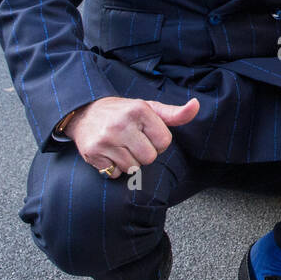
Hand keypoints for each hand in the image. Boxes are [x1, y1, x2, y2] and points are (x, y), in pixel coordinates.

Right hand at [67, 96, 198, 178]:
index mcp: (139, 110)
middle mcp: (121, 124)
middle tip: (132, 142)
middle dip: (144, 153)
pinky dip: (113, 168)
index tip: (146, 134)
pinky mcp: (92, 153)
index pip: (164, 142)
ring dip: (129, 162)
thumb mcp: (149, 108)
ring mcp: (105, 139)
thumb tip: (196, 105)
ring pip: (133, 168)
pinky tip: (109, 154)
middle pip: (149, 158)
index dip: (157, 142)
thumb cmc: (123, 113)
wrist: (84, 113)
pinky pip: (114, 174)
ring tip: (120, 147)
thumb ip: (174, 113)